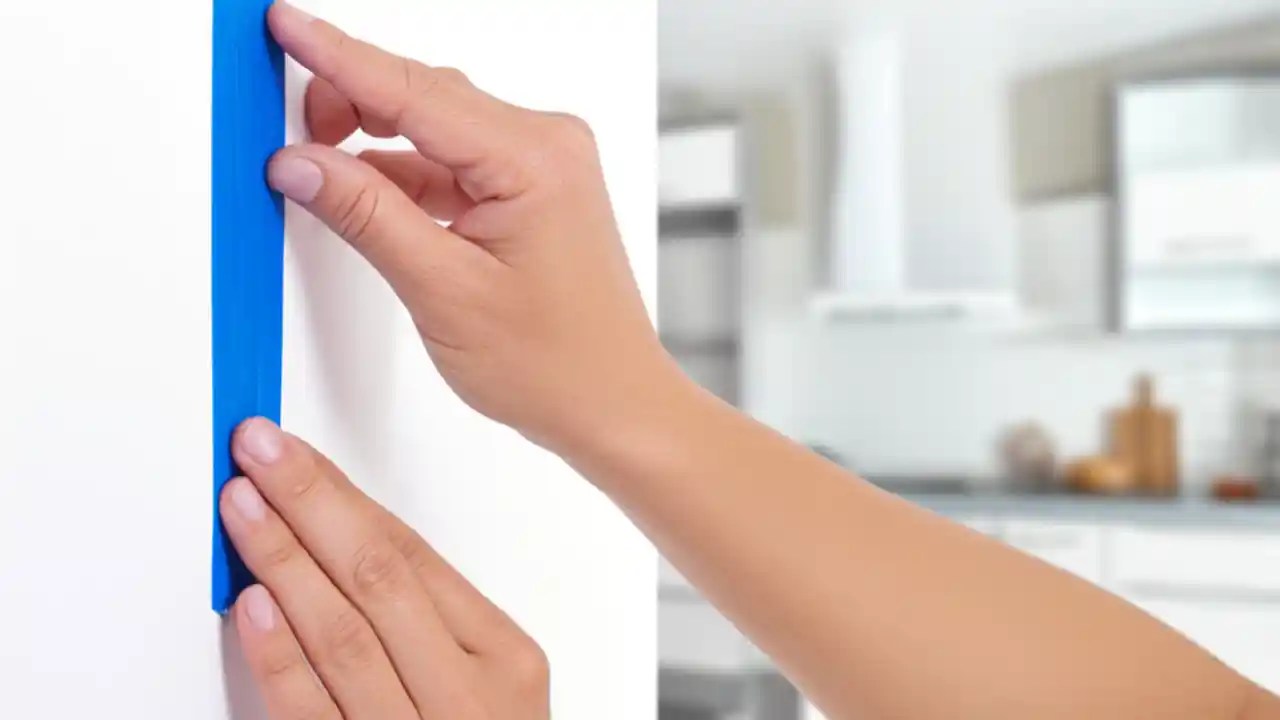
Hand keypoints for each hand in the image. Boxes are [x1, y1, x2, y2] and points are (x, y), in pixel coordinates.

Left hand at [222, 418, 549, 719]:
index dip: (341, 496)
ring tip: (244, 511)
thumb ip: (428, 618)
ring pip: (344, 636)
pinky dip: (280, 659)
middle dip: (311, 507)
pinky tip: (254, 607)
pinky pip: (314, 716)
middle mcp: (468, 699)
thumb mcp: (486, 683)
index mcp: (506, 660)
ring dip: (283, 564)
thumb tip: (341, 531)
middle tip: (259, 457)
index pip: (413, 555)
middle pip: (379, 579)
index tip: (291, 455)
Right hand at [266, 2, 680, 453]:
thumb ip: (367, 216)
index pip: (413, 89)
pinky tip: (366, 194)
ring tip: (318, 165)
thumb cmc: (557, 364)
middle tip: (289, 134)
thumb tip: (300, 163)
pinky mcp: (532, 191)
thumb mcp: (443, 291)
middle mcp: (546, 146)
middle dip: (348, 102)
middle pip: (424, 96)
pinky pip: (454, 161)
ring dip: (374, 140)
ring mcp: (542, 167)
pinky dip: (405, 173)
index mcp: (534, 158)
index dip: (337, 56)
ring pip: (435, 127)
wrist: (613, 405)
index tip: (285, 26)